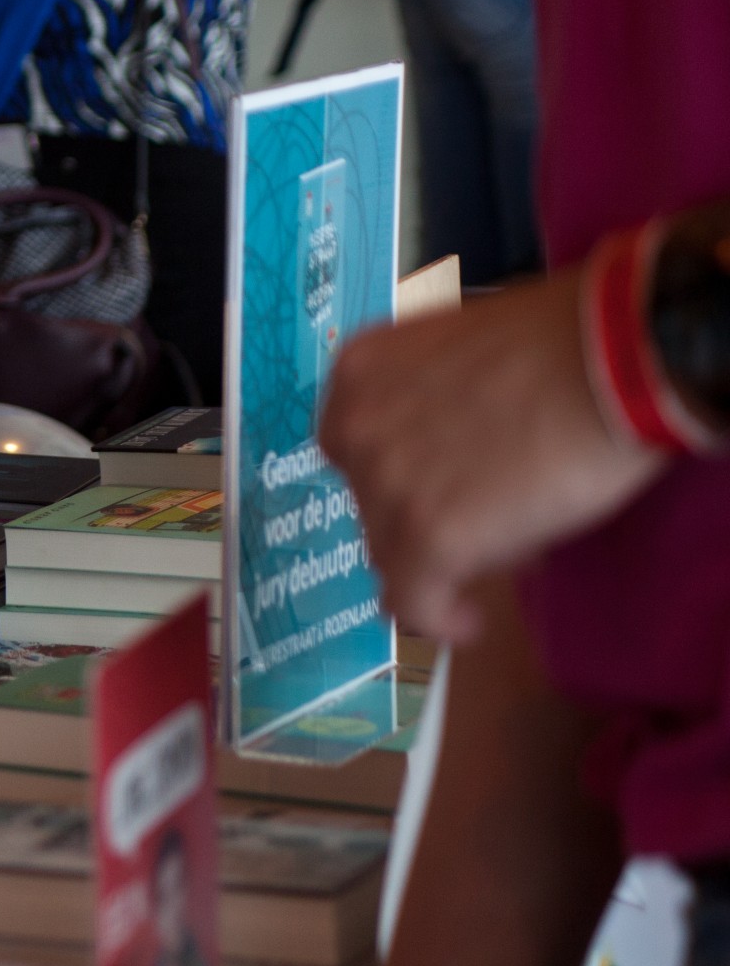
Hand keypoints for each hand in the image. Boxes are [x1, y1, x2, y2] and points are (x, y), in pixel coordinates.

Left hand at [318, 267, 668, 643]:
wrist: (614, 361)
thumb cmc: (563, 343)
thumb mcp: (464, 356)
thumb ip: (431, 404)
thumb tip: (448, 471)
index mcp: (361, 371)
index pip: (351, 448)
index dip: (392, 475)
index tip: (433, 492)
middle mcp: (354, 426)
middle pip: (369, 502)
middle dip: (418, 515)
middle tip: (487, 516)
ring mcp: (386, 483)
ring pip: (389, 552)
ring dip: (436, 560)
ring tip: (504, 549)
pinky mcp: (429, 537)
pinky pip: (414, 601)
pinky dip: (439, 618)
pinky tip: (469, 622)